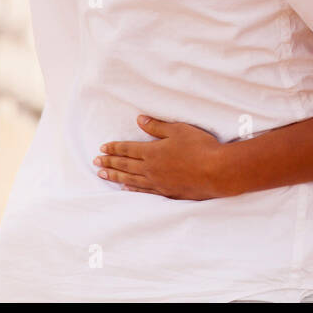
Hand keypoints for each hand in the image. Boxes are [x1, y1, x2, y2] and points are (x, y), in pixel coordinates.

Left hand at [94, 115, 228, 199]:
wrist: (216, 171)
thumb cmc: (200, 147)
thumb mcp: (179, 130)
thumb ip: (157, 126)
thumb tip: (140, 120)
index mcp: (152, 151)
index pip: (128, 149)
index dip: (114, 148)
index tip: (102, 148)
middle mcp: (150, 169)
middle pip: (125, 165)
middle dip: (110, 162)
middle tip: (96, 162)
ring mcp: (158, 182)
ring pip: (131, 179)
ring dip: (115, 176)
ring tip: (102, 174)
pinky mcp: (167, 192)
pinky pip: (143, 191)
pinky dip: (132, 189)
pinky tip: (125, 188)